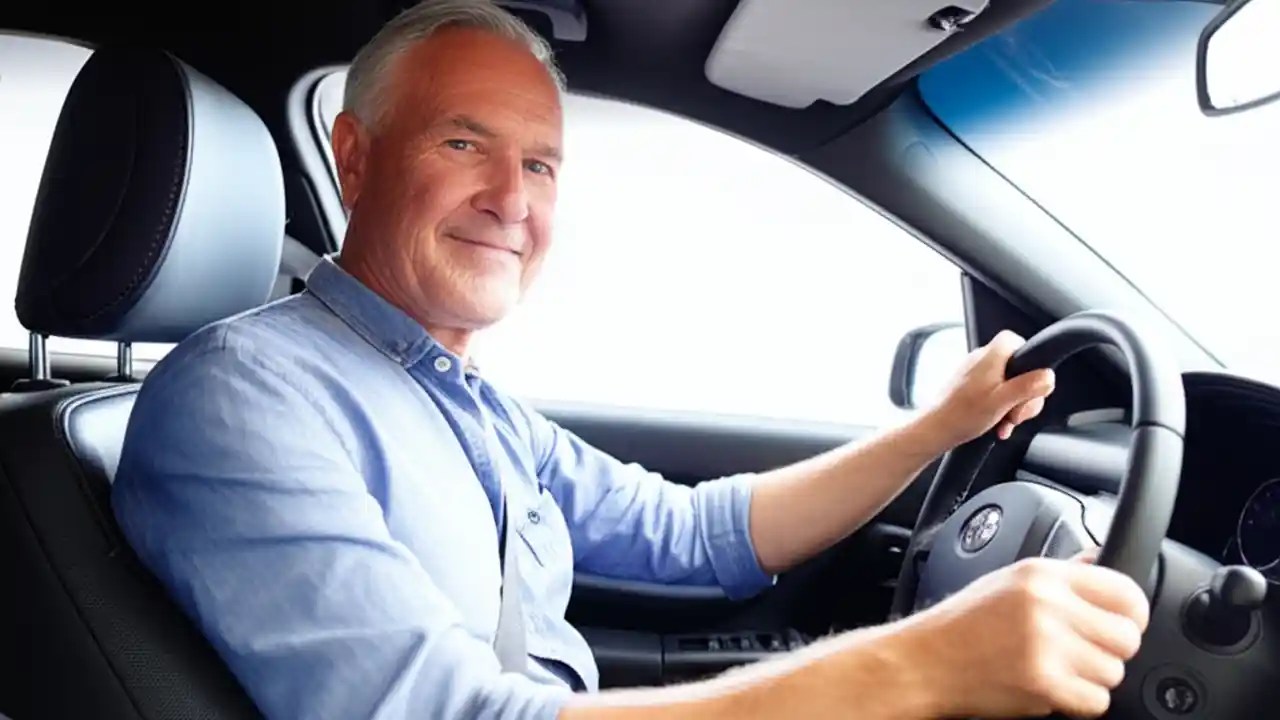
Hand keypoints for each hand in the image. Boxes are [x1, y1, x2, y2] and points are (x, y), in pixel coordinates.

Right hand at [903, 555, 1148, 718]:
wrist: (924, 662)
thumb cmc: (964, 624)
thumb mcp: (1010, 580)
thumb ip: (1062, 573)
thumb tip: (1104, 562)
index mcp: (1042, 574)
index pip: (1126, 592)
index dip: (1130, 614)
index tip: (1119, 624)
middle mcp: (1047, 605)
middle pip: (1127, 637)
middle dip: (1110, 651)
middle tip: (1080, 653)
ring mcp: (1046, 645)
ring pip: (1113, 672)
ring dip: (1091, 679)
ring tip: (1056, 669)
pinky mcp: (1043, 683)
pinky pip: (1095, 702)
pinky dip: (1077, 703)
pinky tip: (1049, 688)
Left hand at [927, 329, 1055, 446]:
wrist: (935, 430)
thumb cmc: (963, 414)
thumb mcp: (1004, 400)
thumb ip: (1028, 386)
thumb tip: (1048, 376)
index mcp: (992, 354)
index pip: (1019, 341)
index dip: (1031, 362)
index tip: (1031, 384)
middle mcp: (984, 359)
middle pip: (1021, 368)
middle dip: (1025, 395)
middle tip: (1017, 413)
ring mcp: (978, 374)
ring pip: (1011, 385)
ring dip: (1014, 407)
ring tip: (1006, 422)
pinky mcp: (972, 388)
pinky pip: (997, 395)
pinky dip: (1002, 410)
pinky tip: (999, 426)